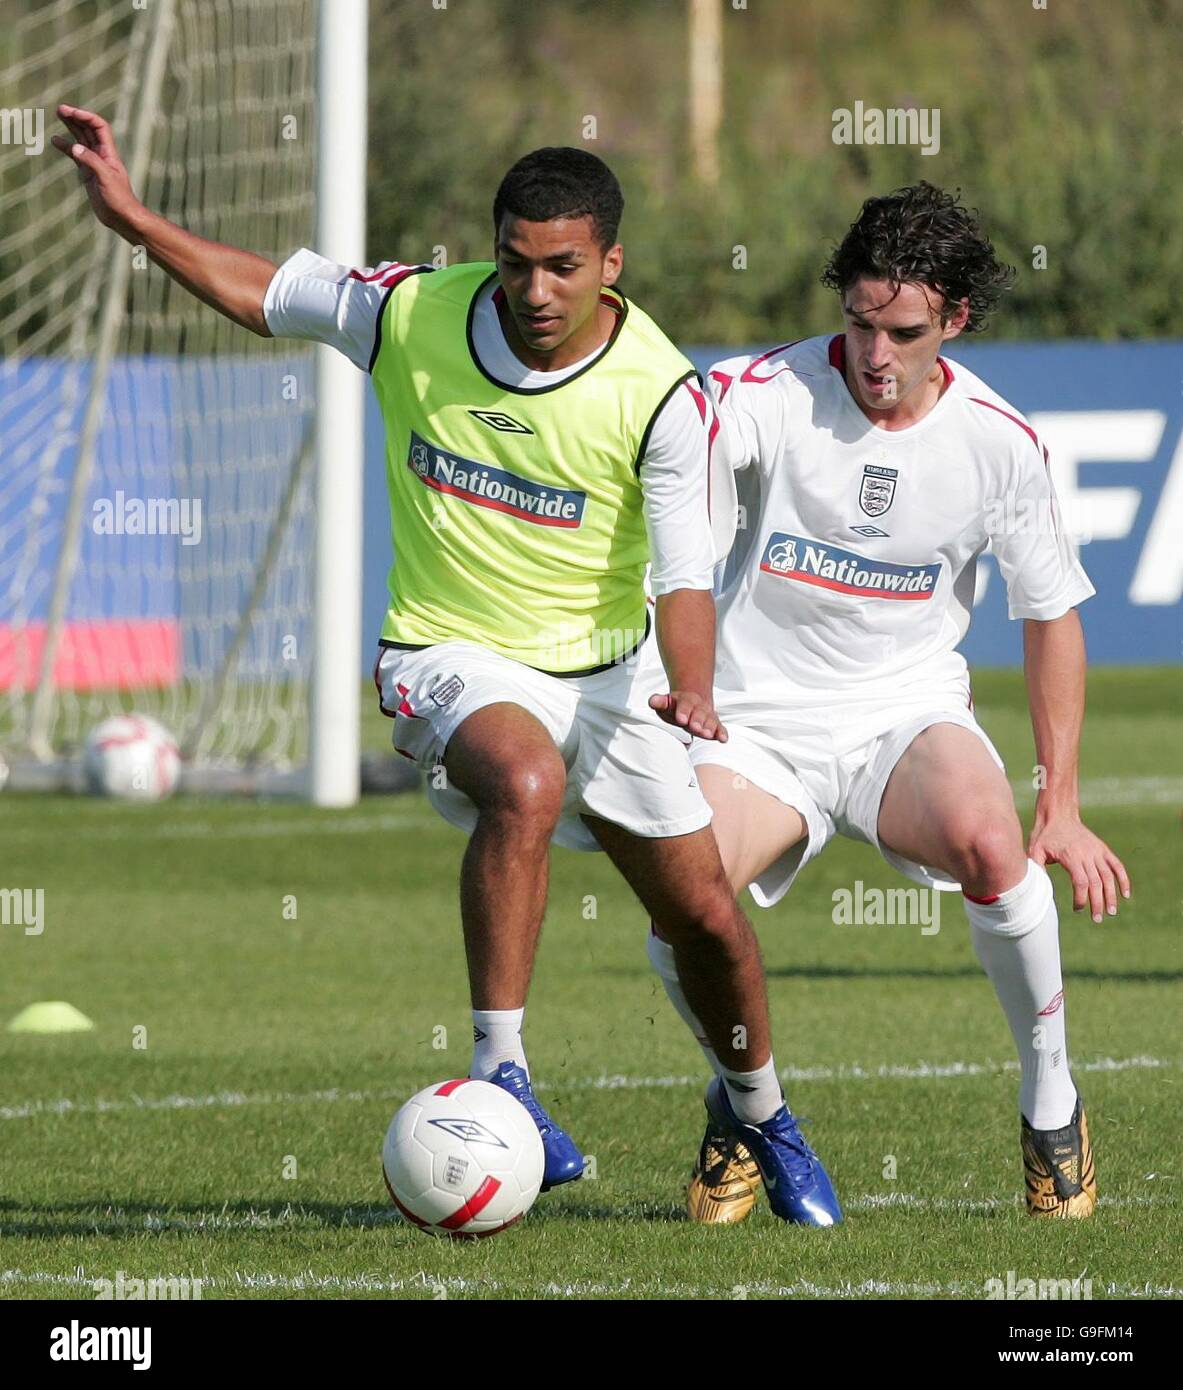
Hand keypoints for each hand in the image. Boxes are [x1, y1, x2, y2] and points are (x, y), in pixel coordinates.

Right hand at [51, 105, 140, 232]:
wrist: (122, 218)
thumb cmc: (119, 199)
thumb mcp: (105, 178)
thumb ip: (91, 161)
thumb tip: (74, 147)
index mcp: (109, 153)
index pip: (99, 127)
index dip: (86, 117)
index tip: (71, 112)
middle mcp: (102, 155)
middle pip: (89, 130)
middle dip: (76, 118)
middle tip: (60, 109)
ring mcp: (94, 163)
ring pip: (81, 139)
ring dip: (71, 127)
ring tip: (59, 115)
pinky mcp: (88, 173)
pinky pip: (75, 155)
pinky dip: (66, 147)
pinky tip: (55, 141)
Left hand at [649, 691, 726, 741]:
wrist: (692, 699)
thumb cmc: (676, 705)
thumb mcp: (666, 702)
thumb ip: (658, 702)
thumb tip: (652, 701)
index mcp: (685, 701)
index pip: (684, 706)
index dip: (683, 712)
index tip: (681, 719)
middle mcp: (698, 708)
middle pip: (699, 714)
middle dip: (697, 721)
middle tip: (695, 728)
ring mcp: (707, 716)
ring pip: (710, 721)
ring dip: (709, 728)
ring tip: (707, 734)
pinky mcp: (714, 724)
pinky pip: (720, 728)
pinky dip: (722, 733)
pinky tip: (723, 739)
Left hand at [1028, 812, 1129, 921]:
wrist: (1058, 814)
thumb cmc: (1043, 834)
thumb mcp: (1034, 850)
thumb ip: (1037, 868)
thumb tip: (1039, 888)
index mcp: (1071, 856)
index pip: (1081, 882)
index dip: (1081, 898)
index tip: (1078, 909)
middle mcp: (1087, 854)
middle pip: (1096, 882)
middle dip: (1098, 902)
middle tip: (1097, 919)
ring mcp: (1097, 851)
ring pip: (1108, 876)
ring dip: (1111, 895)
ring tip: (1111, 912)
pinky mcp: (1102, 849)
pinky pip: (1117, 865)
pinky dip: (1123, 879)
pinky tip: (1125, 894)